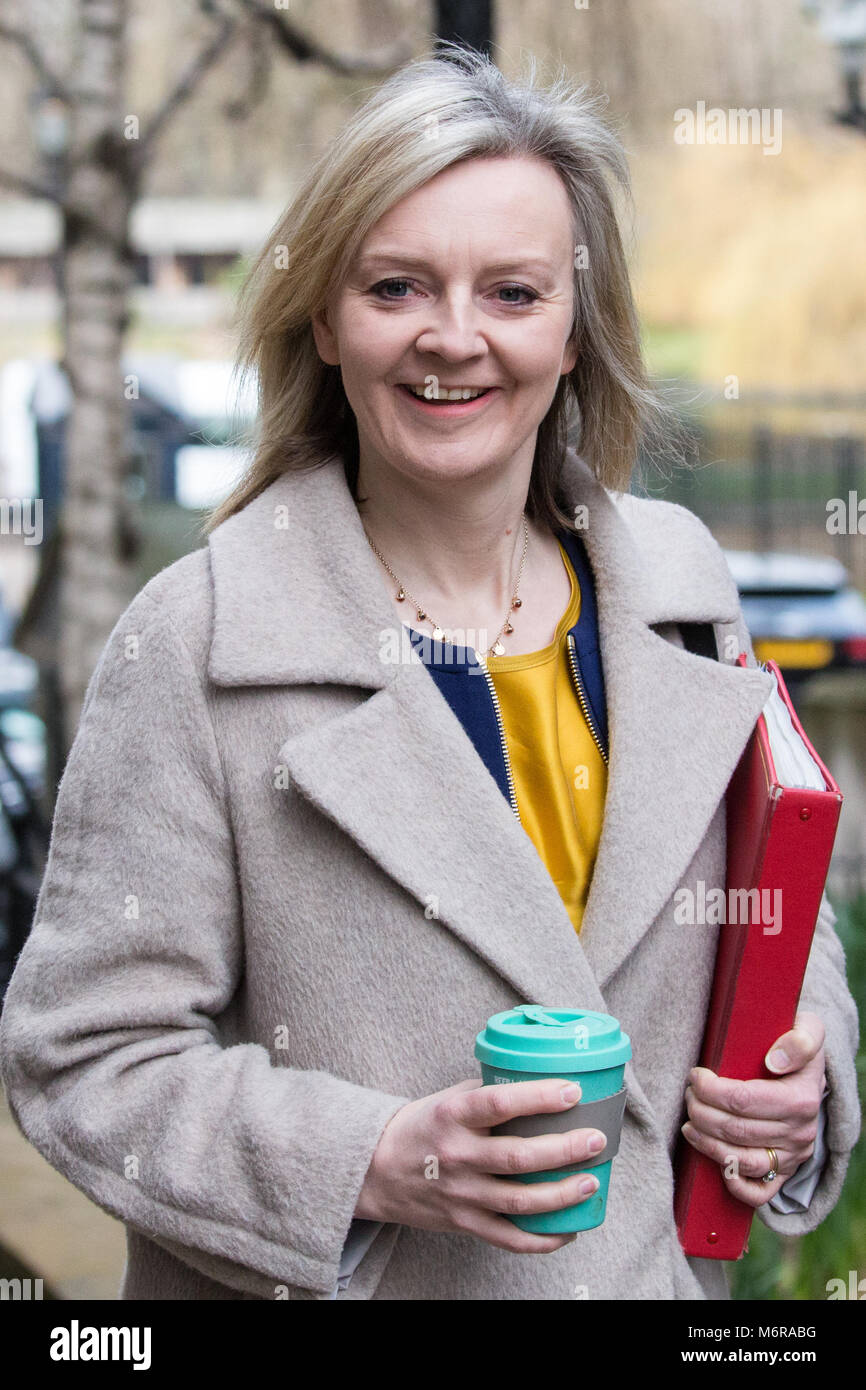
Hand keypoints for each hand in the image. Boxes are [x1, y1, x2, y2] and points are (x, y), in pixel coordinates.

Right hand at [355, 1077, 607, 1252]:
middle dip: (565, 1150)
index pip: (499, 1104)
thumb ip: (489, 1094)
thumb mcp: (448, 1099)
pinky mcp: (464, 1224)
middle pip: (518, 1158)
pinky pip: (510, 1239)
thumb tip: (541, 1085)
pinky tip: (569, 1228)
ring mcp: (461, 1195)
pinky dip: (543, 1239)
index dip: (539, 1098)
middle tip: (596, 1139)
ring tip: (591, 1181)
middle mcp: (457, 1156)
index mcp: (452, 1116)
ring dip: (562, 1194)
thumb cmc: (423, 1127)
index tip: (573, 1092)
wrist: (376, 1170)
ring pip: (520, 1202)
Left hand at [680, 1010, 825, 1207]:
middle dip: (701, 1111)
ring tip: (689, 1122)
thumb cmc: (798, 1050)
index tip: (694, 1075)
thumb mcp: (808, 1031)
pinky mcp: (784, 1173)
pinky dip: (734, 1184)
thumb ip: (799, 1040)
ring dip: (707, 1142)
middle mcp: (799, 1133)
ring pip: (742, 1161)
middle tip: (688, 1095)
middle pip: (736, 1130)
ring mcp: (792, 1157)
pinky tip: (713, 1160)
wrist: (811, 1078)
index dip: (710, 1089)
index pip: (743, 1101)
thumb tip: (774, 1062)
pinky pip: (760, 1193)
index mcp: (801, 1099)